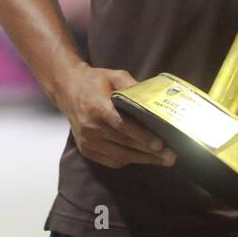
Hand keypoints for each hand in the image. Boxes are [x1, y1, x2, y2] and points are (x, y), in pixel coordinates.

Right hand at [56, 65, 175, 168]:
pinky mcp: (86, 149)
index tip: (160, 143)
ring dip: (142, 159)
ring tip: (162, 160)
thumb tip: (153, 98)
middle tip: (171, 155)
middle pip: (124, 143)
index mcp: (97, 107)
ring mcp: (87, 141)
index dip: (141, 136)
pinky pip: (110, 160)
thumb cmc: (94, 81)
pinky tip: (143, 158)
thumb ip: (132, 85)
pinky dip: (128, 161)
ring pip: (119, 155)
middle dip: (149, 151)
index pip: (122, 125)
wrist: (67, 90)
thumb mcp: (113, 75)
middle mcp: (90, 127)